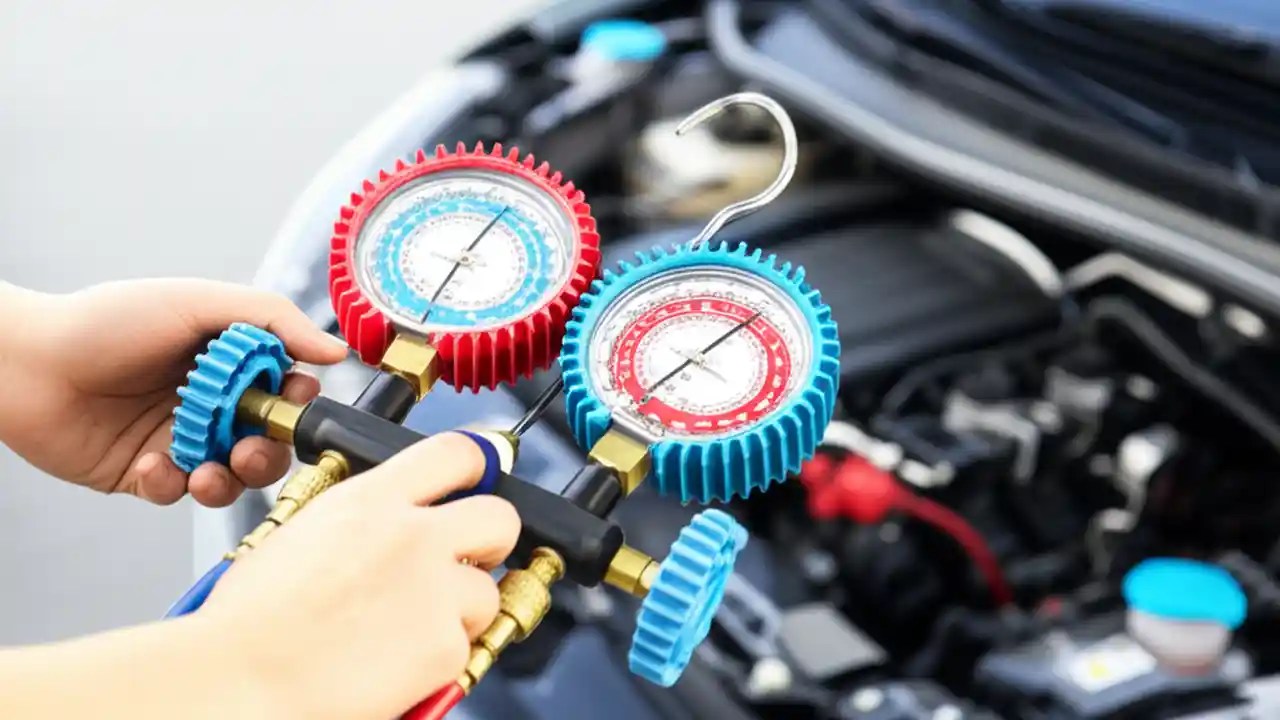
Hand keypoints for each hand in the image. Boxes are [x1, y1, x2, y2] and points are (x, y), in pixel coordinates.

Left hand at [0, 279, 346, 505]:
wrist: (29, 363)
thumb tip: (336, 352)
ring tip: (203, 471)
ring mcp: (179, 439)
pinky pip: (176, 492)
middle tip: (248, 450)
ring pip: (228, 476)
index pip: (285, 390)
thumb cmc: (107, 321)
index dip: (295, 402)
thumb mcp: (198, 302)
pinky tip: (148, 463)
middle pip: (265, 442)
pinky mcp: (146, 472)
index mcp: (228, 361)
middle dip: (265, 453)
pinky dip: (170, 483)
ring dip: (225, 479)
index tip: (292, 402)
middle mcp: (209, 402)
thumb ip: (273, 321)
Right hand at [200, 433, 519, 719]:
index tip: (480, 481)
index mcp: (371, 500)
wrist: (239, 681)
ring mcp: (435, 590)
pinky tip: (397, 662)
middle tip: (467, 561)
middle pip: (500, 516)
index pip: (458, 454)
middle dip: (491, 541)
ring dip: (461, 611)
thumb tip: (384, 522)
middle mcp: (413, 536)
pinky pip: (467, 646)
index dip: (479, 467)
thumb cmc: (250, 622)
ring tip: (409, 629)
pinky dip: (440, 658)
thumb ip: (359, 519)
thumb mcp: (301, 534)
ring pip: (488, 592)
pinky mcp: (444, 645)